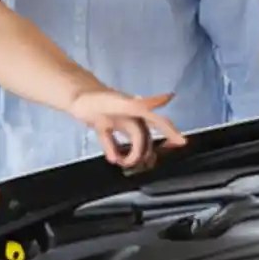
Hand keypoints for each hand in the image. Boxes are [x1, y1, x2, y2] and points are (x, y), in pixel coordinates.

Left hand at [68, 91, 187, 168]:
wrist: (74, 96)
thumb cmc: (98, 98)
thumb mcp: (124, 103)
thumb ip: (146, 103)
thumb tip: (168, 97)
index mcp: (137, 110)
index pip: (159, 122)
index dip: (172, 132)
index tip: (183, 142)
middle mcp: (129, 114)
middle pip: (144, 138)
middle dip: (142, 153)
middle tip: (136, 163)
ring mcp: (117, 119)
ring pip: (130, 141)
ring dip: (130, 153)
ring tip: (124, 161)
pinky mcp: (104, 123)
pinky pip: (113, 140)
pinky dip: (114, 150)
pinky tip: (113, 156)